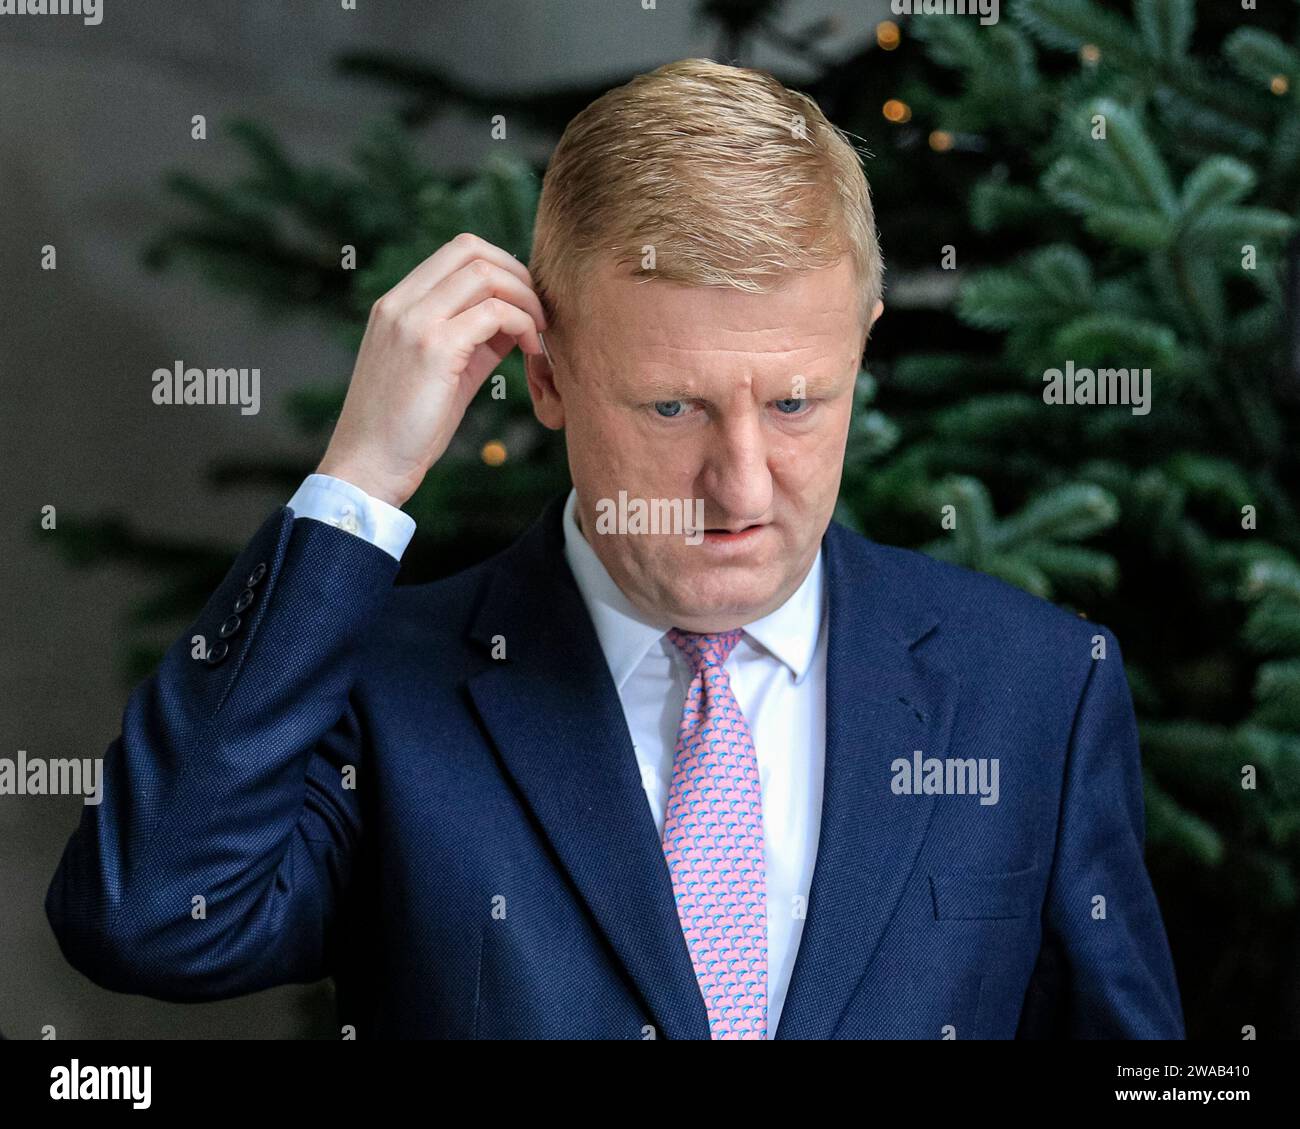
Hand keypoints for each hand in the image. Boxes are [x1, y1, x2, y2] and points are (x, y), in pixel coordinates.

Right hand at [316, 232, 547, 507]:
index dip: (501, 267)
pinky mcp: (433, 348)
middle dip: (518, 274)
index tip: (523, 302)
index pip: (456, 252)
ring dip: (525, 298)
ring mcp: (414, 322)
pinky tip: (530, 351)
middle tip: (539, 312)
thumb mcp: (440, 373)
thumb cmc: (405, 430)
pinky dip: (522, 325)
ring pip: (486, 274)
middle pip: (472, 250)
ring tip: (537, 334)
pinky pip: (494, 313)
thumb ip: (472, 340)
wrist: (366, 467)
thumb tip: (514, 320)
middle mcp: (400, 303)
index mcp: (397, 304)